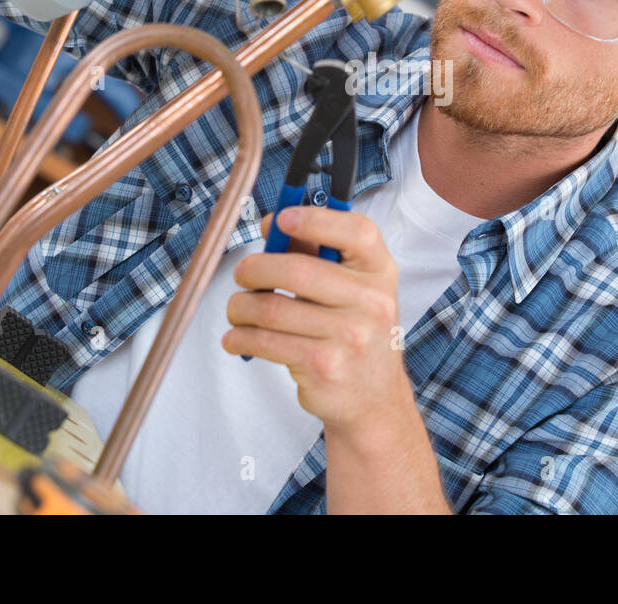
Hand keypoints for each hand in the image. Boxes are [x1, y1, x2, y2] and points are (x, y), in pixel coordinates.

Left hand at [223, 207, 412, 432]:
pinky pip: (265, 342)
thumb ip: (314, 251)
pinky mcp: (323, 367)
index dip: (315, 219)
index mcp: (379, 271)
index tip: (282, 219)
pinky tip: (237, 338)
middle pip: (298, 271)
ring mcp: (349, 337)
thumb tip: (272, 222)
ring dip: (240, 307)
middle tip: (242, 274)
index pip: (356, 233)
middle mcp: (371, 301)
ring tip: (238, 310)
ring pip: (271, 309)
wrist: (373, 398)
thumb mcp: (350, 286)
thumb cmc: (354, 330)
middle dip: (254, 268)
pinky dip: (240, 338)